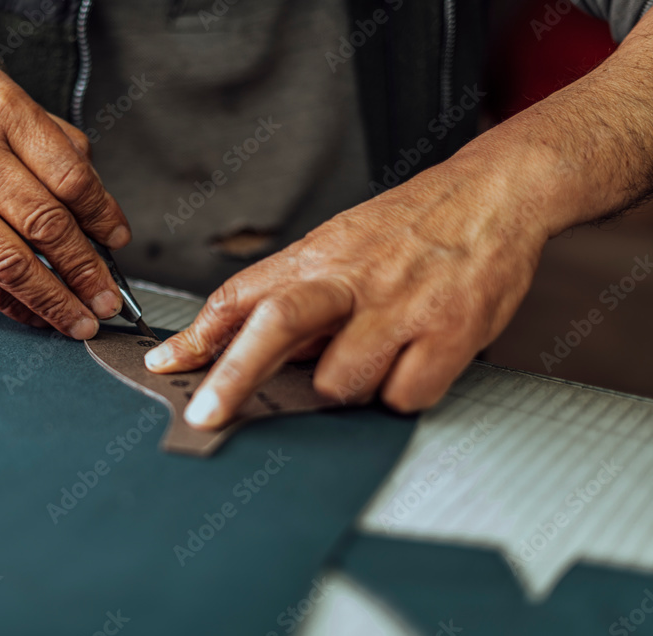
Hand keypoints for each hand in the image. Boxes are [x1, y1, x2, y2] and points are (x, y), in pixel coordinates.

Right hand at [0, 60, 129, 338]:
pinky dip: (10, 303)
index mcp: (4, 111)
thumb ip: (56, 143)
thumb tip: (99, 208)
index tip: (118, 241)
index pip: (70, 177)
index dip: (103, 216)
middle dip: (86, 271)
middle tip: (108, 298)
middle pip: (45, 223)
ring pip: (9, 261)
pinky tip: (35, 313)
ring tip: (79, 320)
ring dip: (52, 300)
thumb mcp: (4, 98)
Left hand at [143, 157, 548, 427]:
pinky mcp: (449, 333)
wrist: (495, 194)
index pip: (241, 294)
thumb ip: (294, 293)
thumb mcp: (339, 244)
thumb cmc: (410, 226)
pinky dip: (402, 393)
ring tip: (374, 355)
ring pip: (341, 383)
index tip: (166, 363)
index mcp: (317, 258)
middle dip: (233, 378)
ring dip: (348, 387)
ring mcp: (400, 306)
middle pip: (275, 328)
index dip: (197, 335)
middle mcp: (352, 279)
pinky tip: (413, 363)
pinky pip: (403, 397)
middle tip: (206, 416)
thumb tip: (242, 345)